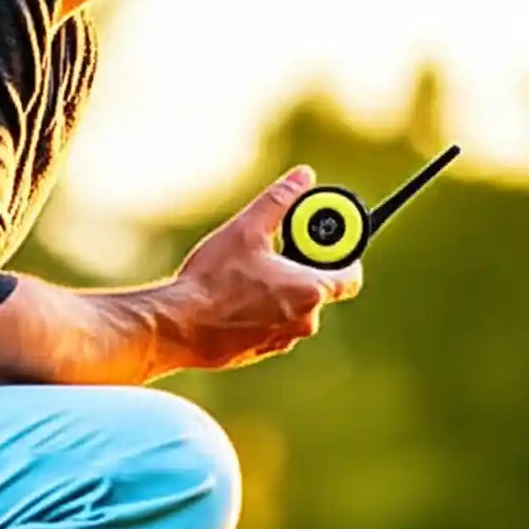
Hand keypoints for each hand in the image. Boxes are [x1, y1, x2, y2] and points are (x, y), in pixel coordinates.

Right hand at [173, 166, 362, 368]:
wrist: (177, 327)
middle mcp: (305, 321)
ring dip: (281, 290)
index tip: (324, 243)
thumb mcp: (246, 229)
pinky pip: (273, 325)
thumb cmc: (213, 280)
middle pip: (319, 289)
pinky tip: (236, 298)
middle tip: (276, 252)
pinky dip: (263, 310)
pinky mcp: (261, 352)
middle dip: (302, 268)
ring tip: (248, 274)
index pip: (351, 277)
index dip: (344, 256)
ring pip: (294, 308)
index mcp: (310, 291)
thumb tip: (304, 176)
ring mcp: (284, 340)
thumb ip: (280, 200)